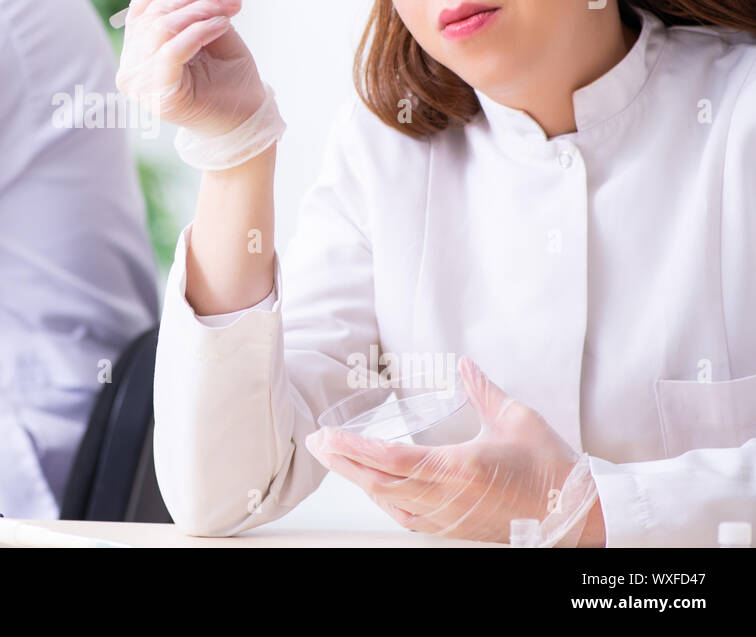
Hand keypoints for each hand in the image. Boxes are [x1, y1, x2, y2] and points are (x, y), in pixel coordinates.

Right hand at [115, 0, 266, 136]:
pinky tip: (221, 24)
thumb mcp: (210, 24)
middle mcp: (131, 64)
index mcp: (138, 46)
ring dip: (201, 10)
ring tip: (232, 6)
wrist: (245, 118)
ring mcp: (140, 82)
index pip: (145, 3)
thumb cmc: (226, 74)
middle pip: (155, 12)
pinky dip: (198, 31)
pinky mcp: (158, 94)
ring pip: (163, 28)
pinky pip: (172, 51)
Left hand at [305, 355, 600, 545]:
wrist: (579, 517)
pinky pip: (407, 517)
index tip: (327, 436)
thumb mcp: (518, 420)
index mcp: (459, 470)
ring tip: (336, 460)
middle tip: (316, 444)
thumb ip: (483, 390)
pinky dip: (383, 500)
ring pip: (388, 502)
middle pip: (378, 483)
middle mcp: (447, 499)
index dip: (353, 449)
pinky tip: (374, 487)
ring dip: (358, 480)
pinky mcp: (455, 530)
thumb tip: (465, 365)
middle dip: (342, 463)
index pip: (392, 460)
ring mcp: (449, 518)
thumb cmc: (554, 471)